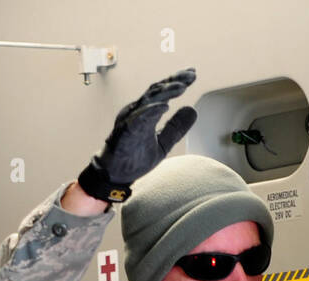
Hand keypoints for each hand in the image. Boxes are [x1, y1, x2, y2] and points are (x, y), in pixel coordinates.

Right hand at [78, 68, 198, 203]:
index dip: (177, 81)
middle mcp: (136, 112)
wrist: (116, 177)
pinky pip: (137, 119)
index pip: (161, 92)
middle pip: (156, 90)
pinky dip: (150, 111)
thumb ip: (176, 127)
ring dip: (165, 92)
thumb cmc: (135, 159)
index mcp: (144, 112)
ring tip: (182, 87)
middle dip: (174, 81)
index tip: (193, 74)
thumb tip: (193, 110)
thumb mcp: (163, 143)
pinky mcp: (124, 133)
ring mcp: (129, 121)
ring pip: (148, 101)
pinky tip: (164, 106)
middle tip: (191, 75)